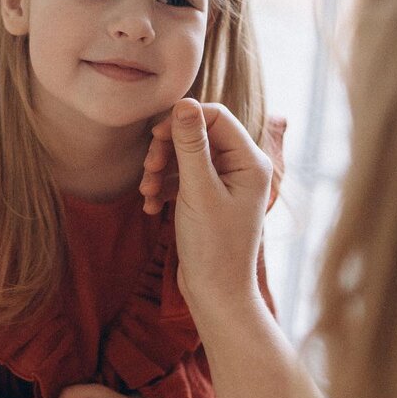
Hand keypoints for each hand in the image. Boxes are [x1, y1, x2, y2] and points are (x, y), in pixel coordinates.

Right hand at [143, 99, 271, 326]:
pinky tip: (151, 208)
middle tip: (147, 169)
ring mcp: (225, 184)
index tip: (154, 137)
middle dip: (167, 149)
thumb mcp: (198, 192)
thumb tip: (183, 102)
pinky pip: (182, 178)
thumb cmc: (213, 247)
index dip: (182, 120)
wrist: (216, 295)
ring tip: (146, 194)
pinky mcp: (209, 199)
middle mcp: (241, 168)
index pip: (216, 115)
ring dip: (160, 171)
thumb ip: (191, 145)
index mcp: (250, 161)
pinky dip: (163, 188)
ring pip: (185, 157)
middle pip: (198, 135)